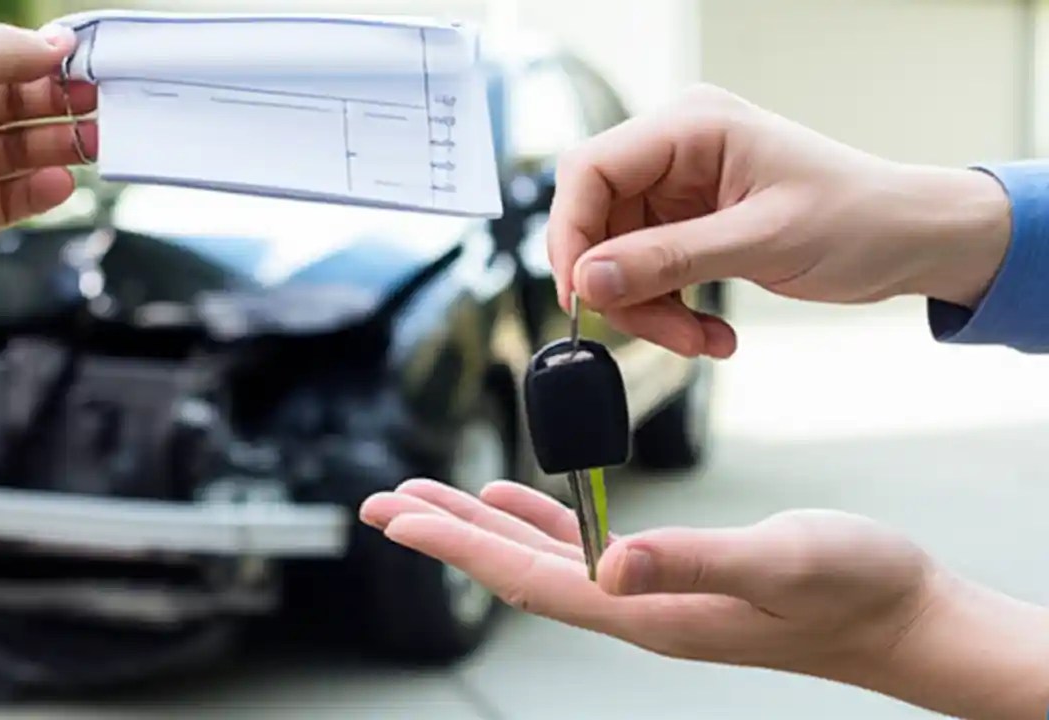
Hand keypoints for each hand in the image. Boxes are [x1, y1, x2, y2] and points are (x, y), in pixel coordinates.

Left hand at [0, 22, 96, 301]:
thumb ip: (5, 49)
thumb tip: (56, 43)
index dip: (42, 64)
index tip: (87, 68)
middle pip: (12, 109)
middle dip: (58, 106)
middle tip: (101, 109)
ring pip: (16, 155)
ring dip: (57, 148)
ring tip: (94, 146)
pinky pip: (8, 201)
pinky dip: (38, 192)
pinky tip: (61, 183)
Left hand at [361, 480, 1048, 718]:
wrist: (902, 615)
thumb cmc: (854, 588)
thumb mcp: (777, 562)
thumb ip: (693, 561)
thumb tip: (611, 564)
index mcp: (646, 609)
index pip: (527, 577)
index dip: (457, 545)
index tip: (398, 517)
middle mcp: (633, 605)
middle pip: (514, 568)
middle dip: (444, 534)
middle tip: (380, 505)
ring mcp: (649, 591)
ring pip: (539, 554)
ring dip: (479, 525)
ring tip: (425, 498)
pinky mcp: (669, 573)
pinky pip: (583, 544)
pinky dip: (540, 520)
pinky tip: (514, 501)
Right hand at [548, 84, 1011, 358]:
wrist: (912, 240)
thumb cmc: (860, 219)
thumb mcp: (762, 242)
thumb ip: (668, 260)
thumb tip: (588, 278)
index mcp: (692, 126)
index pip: (590, 171)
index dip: (572, 235)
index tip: (580, 296)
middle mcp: (677, 150)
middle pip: (598, 222)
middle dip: (622, 288)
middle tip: (663, 333)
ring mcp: (680, 188)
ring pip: (618, 258)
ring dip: (650, 311)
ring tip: (699, 341)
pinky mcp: (690, 224)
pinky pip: (649, 273)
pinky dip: (670, 311)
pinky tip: (710, 334)